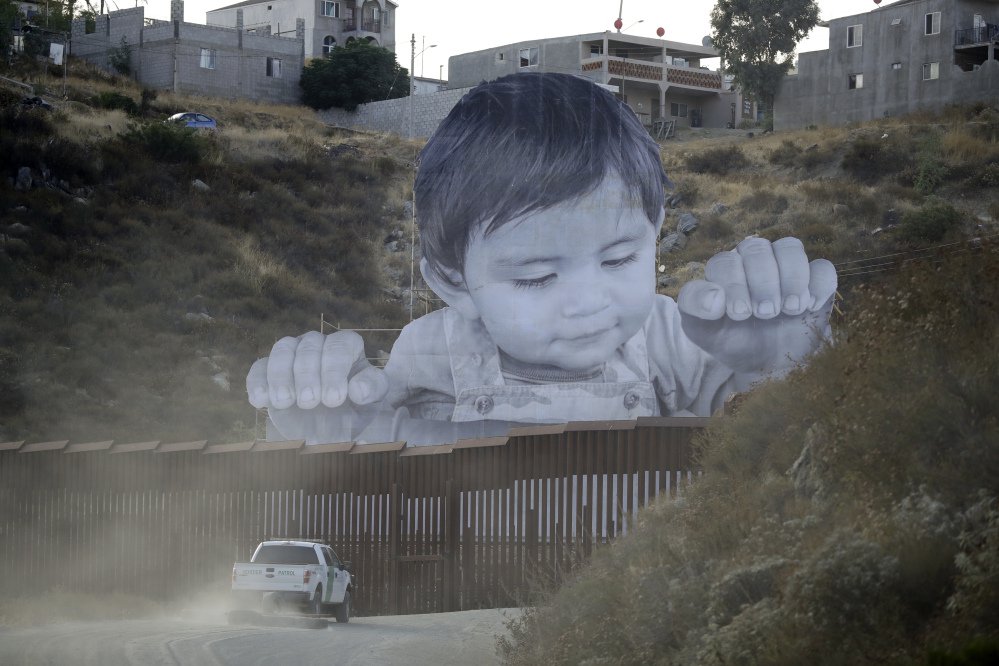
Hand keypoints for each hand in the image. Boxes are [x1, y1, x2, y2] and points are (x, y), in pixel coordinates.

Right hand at [245, 331, 389, 441]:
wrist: (333, 426)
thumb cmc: (356, 407)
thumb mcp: (373, 400)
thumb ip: (373, 389)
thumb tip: (357, 389)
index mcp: (346, 345)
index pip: (339, 346)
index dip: (334, 371)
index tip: (334, 399)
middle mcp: (318, 343)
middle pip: (309, 347)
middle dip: (307, 375)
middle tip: (309, 402)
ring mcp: (292, 353)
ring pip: (282, 350)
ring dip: (281, 376)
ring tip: (284, 402)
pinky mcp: (269, 370)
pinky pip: (259, 367)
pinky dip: (257, 383)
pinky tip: (260, 401)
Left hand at [677, 237, 836, 374]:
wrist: (766, 363)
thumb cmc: (731, 340)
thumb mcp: (702, 330)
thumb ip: (694, 308)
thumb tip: (714, 297)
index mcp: (725, 269)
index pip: (726, 261)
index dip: (734, 285)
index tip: (740, 315)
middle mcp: (754, 261)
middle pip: (757, 248)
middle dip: (762, 282)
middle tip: (765, 313)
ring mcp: (787, 267)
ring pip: (791, 247)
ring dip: (791, 279)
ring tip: (789, 310)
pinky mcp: (815, 280)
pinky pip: (823, 268)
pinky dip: (818, 285)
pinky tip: (810, 307)